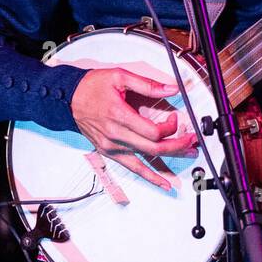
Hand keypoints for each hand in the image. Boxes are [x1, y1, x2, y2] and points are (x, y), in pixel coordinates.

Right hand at [69, 68, 197, 190]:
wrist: (68, 99)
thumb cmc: (91, 87)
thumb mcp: (119, 77)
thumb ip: (148, 84)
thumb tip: (172, 89)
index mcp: (119, 116)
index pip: (153, 132)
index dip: (170, 127)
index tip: (175, 117)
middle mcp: (115, 136)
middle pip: (154, 149)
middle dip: (177, 145)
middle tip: (192, 141)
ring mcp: (112, 147)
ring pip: (147, 160)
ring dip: (170, 160)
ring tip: (188, 156)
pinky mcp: (110, 152)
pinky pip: (133, 168)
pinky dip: (150, 177)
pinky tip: (164, 183)